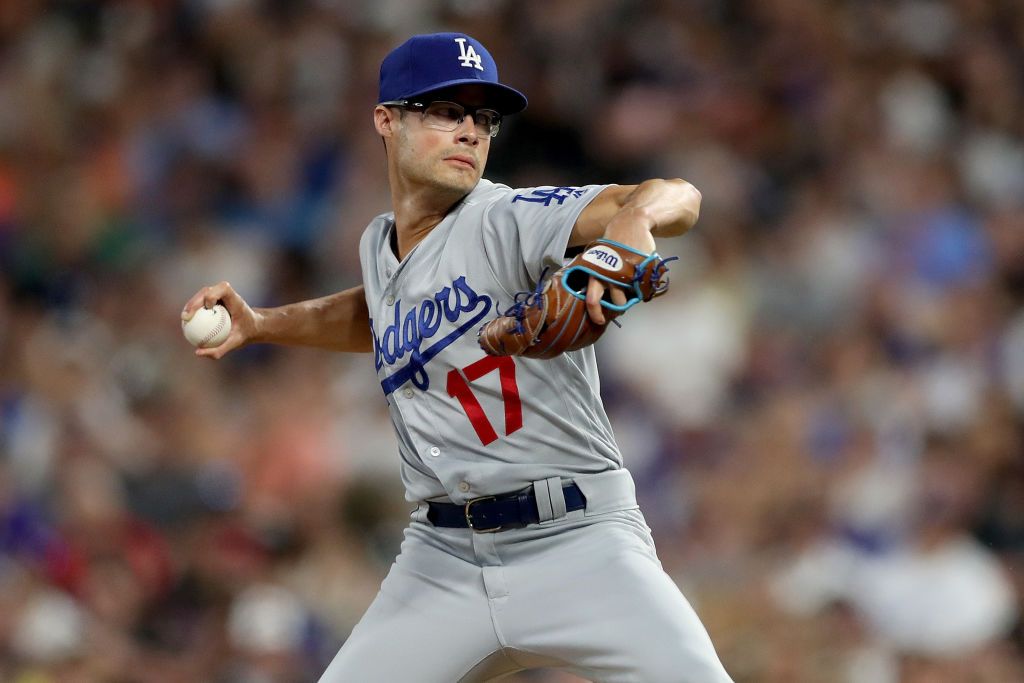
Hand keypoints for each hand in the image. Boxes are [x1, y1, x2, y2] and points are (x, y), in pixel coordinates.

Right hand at [181, 281, 259, 358]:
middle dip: (194, 302)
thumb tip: (197, 353)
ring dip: (190, 305)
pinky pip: (201, 302)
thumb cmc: (246, 333)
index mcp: (235, 299)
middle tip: (186, 317)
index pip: (223, 289)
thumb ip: (219, 349)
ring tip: (183, 319)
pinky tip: (186, 323)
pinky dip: (193, 310)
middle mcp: (226, 293)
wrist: (253, 325)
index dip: (212, 294)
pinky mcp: (214, 298)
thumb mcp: (235, 344)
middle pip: (207, 291)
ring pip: (201, 295)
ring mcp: (219, 294)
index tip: (207, 308)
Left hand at [587, 208, 656, 324]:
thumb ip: (597, 276)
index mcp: (595, 271)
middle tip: (619, 309)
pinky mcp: (640, 269)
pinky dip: (640, 287)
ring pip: (629, 296)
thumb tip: (597, 298)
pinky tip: (638, 279)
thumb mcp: (599, 259)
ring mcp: (626, 271)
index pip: (592, 300)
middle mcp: (609, 273)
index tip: (600, 321)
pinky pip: (641, 287)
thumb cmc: (613, 244)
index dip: (596, 314)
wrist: (630, 223)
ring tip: (629, 287)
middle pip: (615, 302)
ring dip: (630, 296)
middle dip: (618, 309)